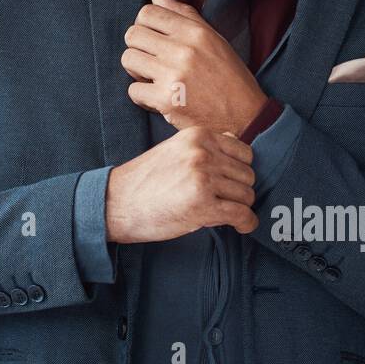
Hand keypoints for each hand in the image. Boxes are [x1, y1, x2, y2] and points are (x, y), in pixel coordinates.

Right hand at [105, 126, 257, 242]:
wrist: (117, 203)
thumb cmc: (145, 181)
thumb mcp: (175, 150)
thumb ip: (205, 148)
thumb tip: (239, 145)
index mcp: (197, 136)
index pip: (244, 152)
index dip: (240, 171)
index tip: (231, 184)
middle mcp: (203, 153)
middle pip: (247, 175)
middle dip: (239, 191)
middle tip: (224, 202)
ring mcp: (203, 178)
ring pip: (247, 195)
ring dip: (240, 208)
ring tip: (223, 213)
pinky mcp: (203, 204)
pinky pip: (242, 214)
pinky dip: (246, 224)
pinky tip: (240, 227)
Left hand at [122, 0, 267, 135]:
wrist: (246, 117)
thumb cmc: (228, 77)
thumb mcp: (213, 39)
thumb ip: (183, 15)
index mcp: (196, 32)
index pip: (148, 12)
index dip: (145, 25)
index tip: (154, 38)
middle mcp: (183, 50)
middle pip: (133, 34)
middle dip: (138, 47)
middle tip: (152, 60)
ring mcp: (173, 75)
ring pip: (129, 59)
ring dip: (136, 70)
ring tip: (153, 77)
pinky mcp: (166, 101)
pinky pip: (134, 90)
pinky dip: (142, 95)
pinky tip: (158, 97)